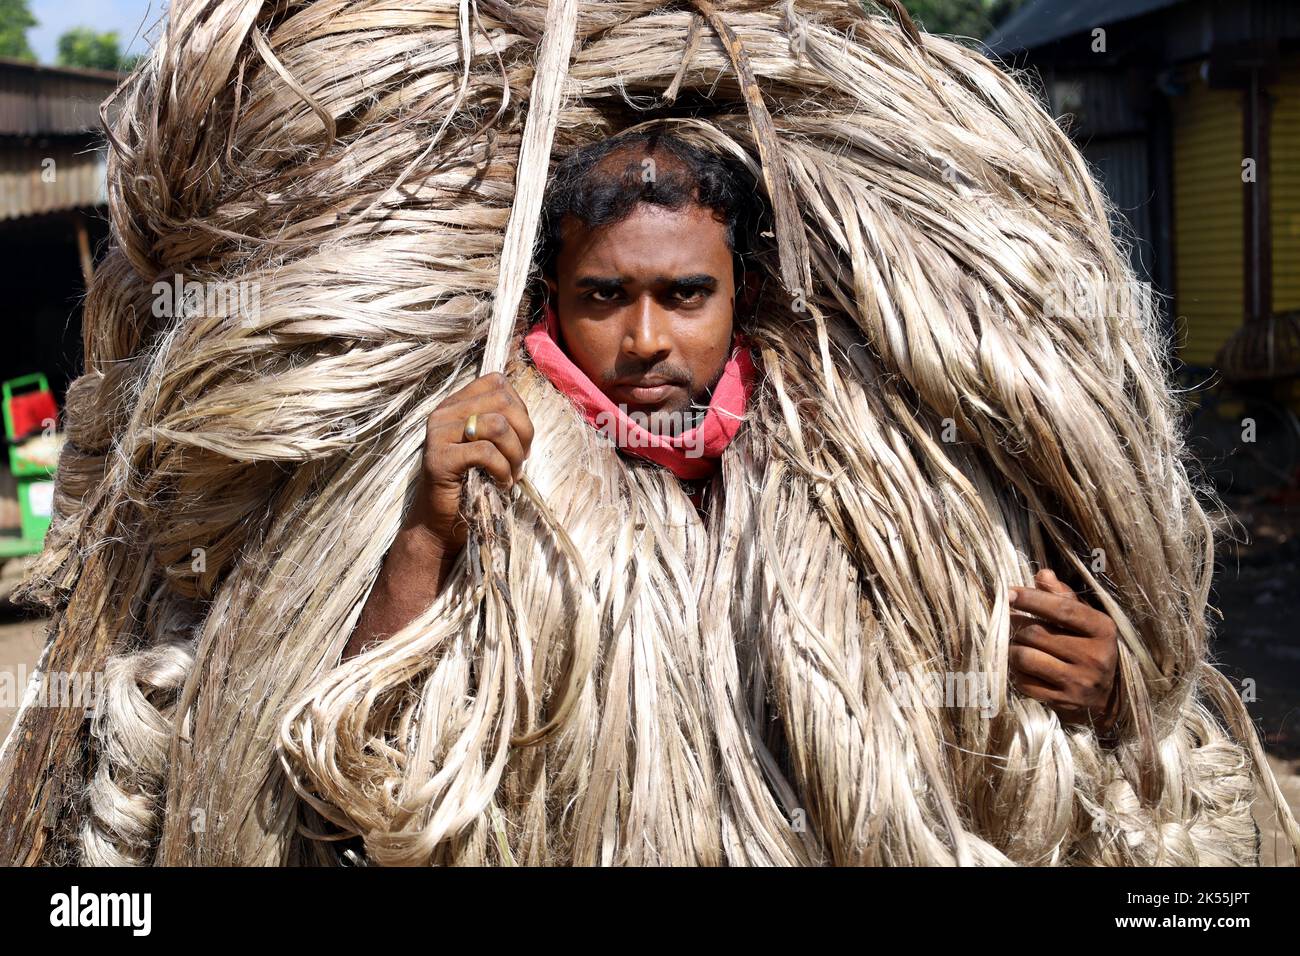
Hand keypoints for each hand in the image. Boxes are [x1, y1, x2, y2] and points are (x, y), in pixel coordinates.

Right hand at [406, 371, 533, 556]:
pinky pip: (486, 452)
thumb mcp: (489, 447)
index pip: (497, 383)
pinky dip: (502, 470)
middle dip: (524, 432)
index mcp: (456, 404)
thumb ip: (502, 424)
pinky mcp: (439, 458)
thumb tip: (527, 416)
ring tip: (511, 474)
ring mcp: (438, 434)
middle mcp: (444, 413)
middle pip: (503, 401)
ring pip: (498, 426)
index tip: (521, 439)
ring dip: (515, 454)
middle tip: (520, 460)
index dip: (520, 409)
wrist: (440, 524)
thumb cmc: (471, 485)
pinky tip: (500, 484)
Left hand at [1008, 569, 1120, 734]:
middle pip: (1036, 633)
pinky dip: (1015, 672)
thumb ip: (1063, 596)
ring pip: (1026, 657)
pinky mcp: (1064, 702)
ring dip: (1011, 649)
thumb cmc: (1090, 648)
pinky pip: (1024, 682)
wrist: (1109, 699)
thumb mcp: (1086, 620)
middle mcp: (1094, 656)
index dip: (1032, 599)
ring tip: (1013, 643)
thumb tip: (1042, 574)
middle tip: (1006, 622)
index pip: (1062, 609)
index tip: (1008, 592)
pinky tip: (1020, 666)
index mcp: (1103, 630)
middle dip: (1014, 625)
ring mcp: (1079, 682)